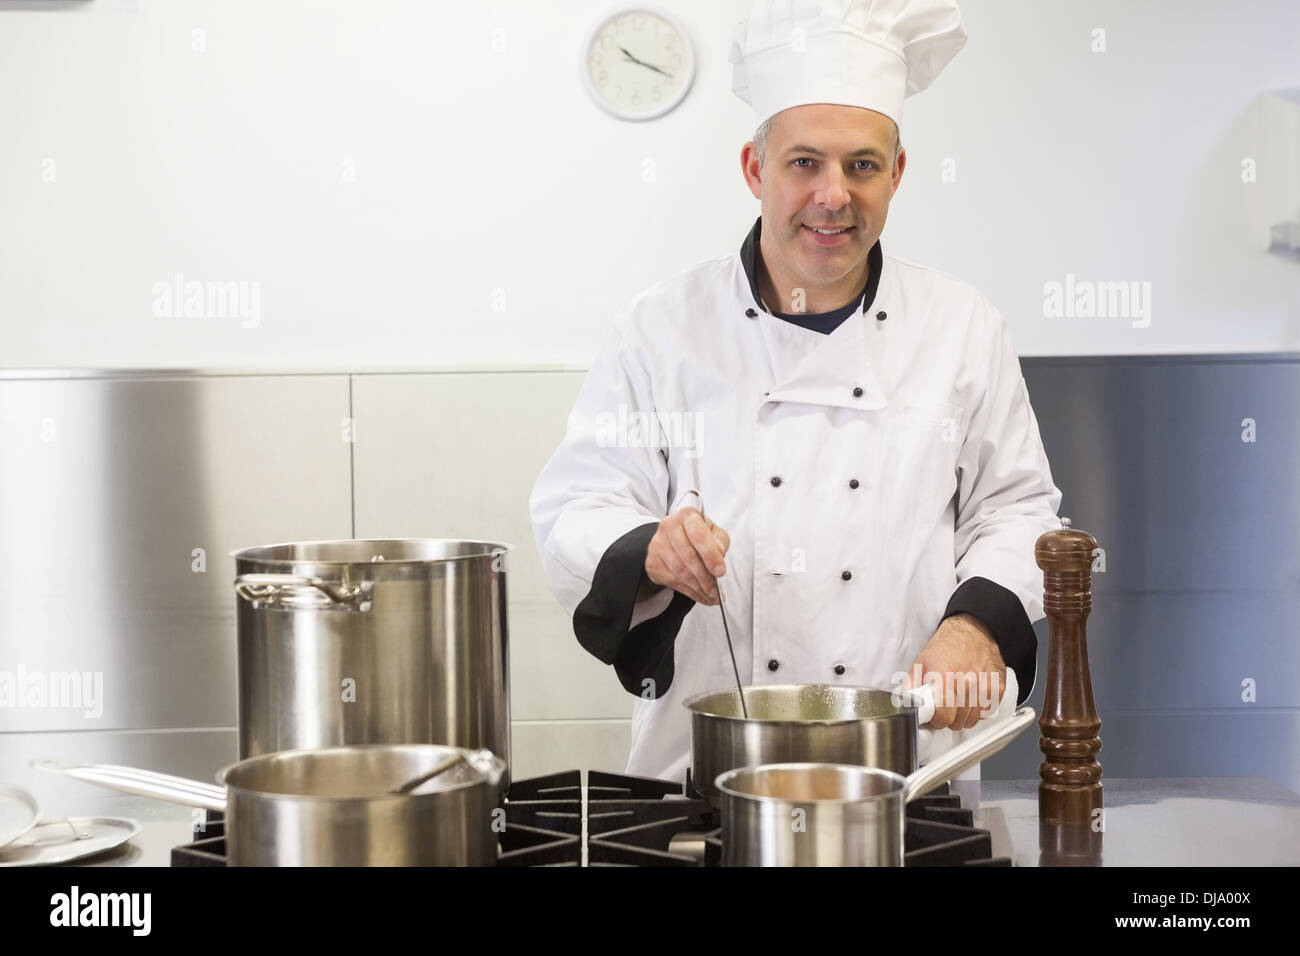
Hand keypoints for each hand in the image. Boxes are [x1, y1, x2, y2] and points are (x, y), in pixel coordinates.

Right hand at [643, 506, 730, 605]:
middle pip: (689, 556)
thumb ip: (720, 541)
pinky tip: (700, 594)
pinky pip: (673, 581)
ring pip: (681, 572)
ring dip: (699, 588)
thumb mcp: (714, 533)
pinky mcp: (653, 562)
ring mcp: (657, 545)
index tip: (721, 571)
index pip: (698, 535)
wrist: (673, 540)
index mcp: (687, 515)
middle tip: (717, 591)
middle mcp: (669, 526)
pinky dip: (689, 592)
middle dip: (706, 577)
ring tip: (711, 595)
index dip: (710, 555)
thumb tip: (719, 553)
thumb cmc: (697, 535)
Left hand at [903, 614, 1005, 729]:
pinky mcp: (998, 688)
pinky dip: (979, 709)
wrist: (973, 630)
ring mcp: (985, 687)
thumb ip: (911, 687)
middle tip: (946, 708)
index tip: (935, 717)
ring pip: (973, 720)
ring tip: (958, 702)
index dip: (937, 720)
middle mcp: (967, 684)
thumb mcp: (921, 662)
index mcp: (945, 678)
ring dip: (964, 716)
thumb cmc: (947, 645)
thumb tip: (907, 706)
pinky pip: (987, 712)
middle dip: (949, 718)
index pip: (944, 717)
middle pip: (958, 722)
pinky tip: (972, 698)